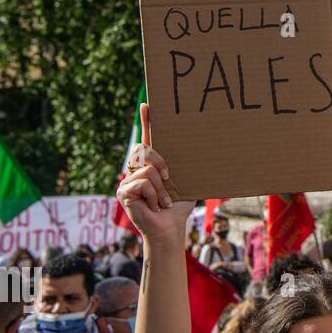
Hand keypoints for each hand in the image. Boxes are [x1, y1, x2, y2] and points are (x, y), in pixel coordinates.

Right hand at [117, 103, 192, 247]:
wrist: (170, 227)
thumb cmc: (179, 205)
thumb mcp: (186, 180)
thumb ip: (187, 166)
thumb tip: (208, 148)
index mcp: (152, 163)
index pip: (148, 138)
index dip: (147, 121)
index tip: (148, 105)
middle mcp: (137, 169)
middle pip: (145, 149)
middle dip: (160, 162)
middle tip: (170, 177)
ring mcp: (128, 179)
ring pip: (147, 169)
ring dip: (161, 187)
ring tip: (163, 201)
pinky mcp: (123, 192)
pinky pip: (142, 183)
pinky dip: (154, 195)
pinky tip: (154, 205)